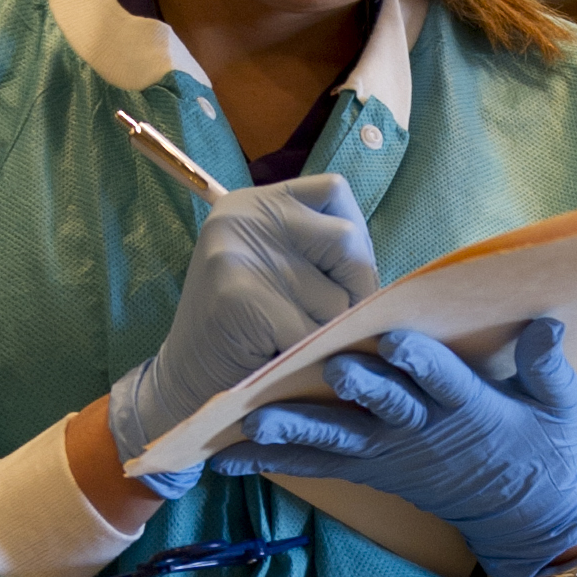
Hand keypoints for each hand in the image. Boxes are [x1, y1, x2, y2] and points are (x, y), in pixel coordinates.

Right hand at [109, 174, 377, 500]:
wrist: (184, 385)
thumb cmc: (247, 335)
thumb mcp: (278, 273)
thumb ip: (320, 253)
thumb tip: (392, 272)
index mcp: (256, 203)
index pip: (334, 191)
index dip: (354, 238)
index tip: (344, 277)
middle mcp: (243, 217)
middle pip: (348, 241)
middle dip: (358, 291)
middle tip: (331, 324)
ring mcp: (237, 255)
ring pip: (339, 297)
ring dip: (331, 334)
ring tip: (294, 345)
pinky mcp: (240, 298)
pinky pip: (314, 334)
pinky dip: (312, 359)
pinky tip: (283, 363)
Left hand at [213, 317, 576, 576]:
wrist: (522, 515)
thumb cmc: (541, 449)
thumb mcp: (559, 409)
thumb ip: (547, 368)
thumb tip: (546, 324)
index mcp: (469, 409)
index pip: (443, 381)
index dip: (419, 362)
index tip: (396, 340)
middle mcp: (422, 432)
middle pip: (384, 407)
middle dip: (357, 388)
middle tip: (327, 370)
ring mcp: (391, 453)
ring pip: (337, 438)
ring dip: (294, 430)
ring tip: (252, 423)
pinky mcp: (370, 468)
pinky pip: (318, 465)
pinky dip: (274, 461)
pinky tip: (228, 457)